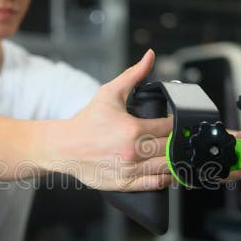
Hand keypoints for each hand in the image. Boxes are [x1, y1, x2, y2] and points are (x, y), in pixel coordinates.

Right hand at [53, 50, 172, 190]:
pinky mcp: (124, 184)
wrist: (64, 147)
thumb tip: (149, 56)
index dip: (176, 124)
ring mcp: (129, 169)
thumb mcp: (109, 93)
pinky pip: (154, 184)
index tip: (173, 122)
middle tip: (175, 137)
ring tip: (173, 153)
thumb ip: (133, 75)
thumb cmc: (86, 122)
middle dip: (176, 142)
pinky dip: (165, 178)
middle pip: (171, 148)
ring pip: (166, 167)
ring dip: (174, 160)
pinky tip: (166, 171)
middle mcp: (133, 151)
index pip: (169, 127)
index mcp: (133, 129)